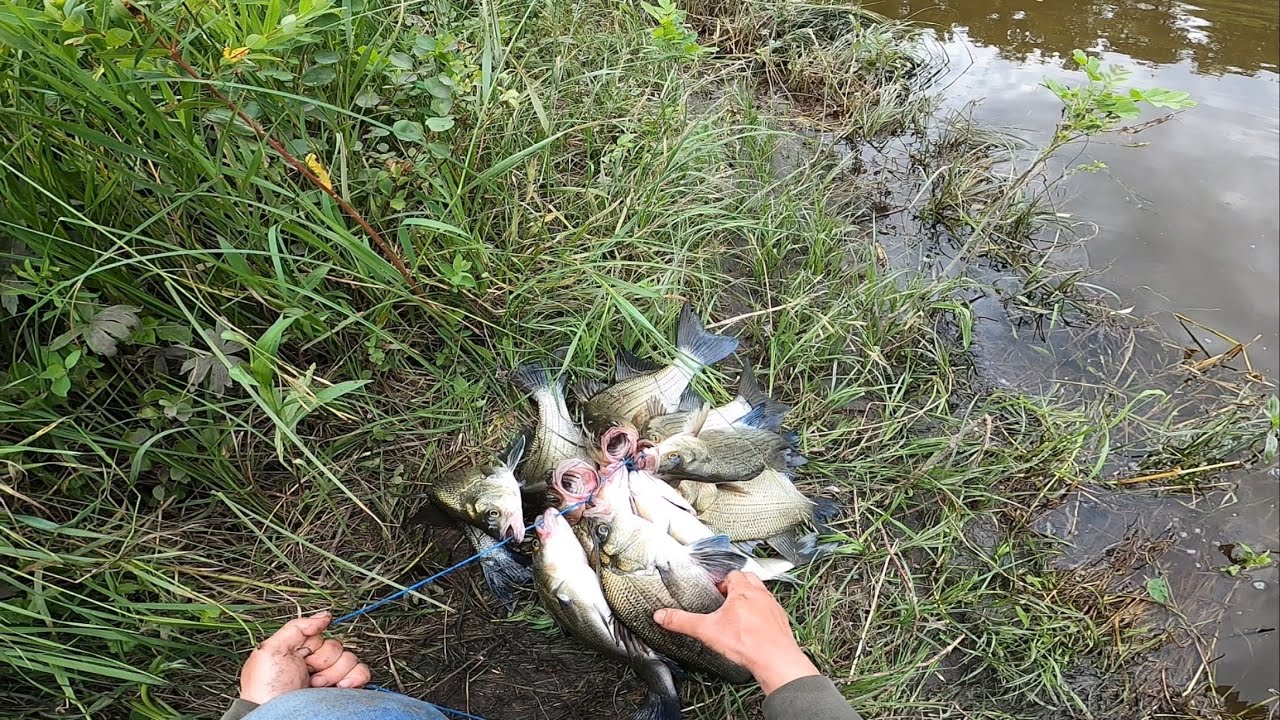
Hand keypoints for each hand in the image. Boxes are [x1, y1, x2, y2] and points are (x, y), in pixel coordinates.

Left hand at [238, 612, 371, 704]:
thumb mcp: (270, 649)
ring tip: (318, 686)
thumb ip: (296, 627)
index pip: (321, 637)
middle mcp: (316, 666)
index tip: (303, 656)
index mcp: (300, 654)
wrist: (277, 716)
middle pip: (337, 647)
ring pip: (350, 659)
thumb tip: (324, 617)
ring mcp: (330, 679)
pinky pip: (362, 673)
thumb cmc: (266, 689)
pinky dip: (356, 677)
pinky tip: (341, 687)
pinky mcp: (343, 691)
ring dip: (336, 672)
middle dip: (325, 661)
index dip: (314, 646)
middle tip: (309, 674)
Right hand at [653, 571, 819, 693]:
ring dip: (750, 600)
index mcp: (743, 590)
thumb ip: (683, 621)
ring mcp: (773, 607)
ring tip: (738, 615)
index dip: (721, 582)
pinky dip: (761, 616)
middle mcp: (760, 594)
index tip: (715, 592)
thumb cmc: (747, 642)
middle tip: (725, 601)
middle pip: (748, 580)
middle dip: (736, 588)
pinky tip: (753, 629)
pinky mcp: (781, 620)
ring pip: (760, 594)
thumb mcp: (707, 630)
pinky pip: (770, 611)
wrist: (775, 660)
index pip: (732, 574)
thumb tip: (663, 615)